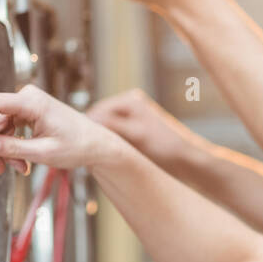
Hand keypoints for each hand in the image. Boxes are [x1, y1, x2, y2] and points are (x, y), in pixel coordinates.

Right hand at [0, 84, 110, 173]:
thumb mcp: (43, 153)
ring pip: (1, 127)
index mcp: (33, 102)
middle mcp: (29, 99)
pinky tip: (22, 161)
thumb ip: (14, 149)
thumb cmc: (78, 145)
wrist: (95, 145)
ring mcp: (28, 105)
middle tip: (1, 167)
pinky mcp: (28, 114)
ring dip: (6, 150)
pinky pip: (10, 129)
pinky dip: (13, 146)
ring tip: (19, 167)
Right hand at [87, 88, 201, 172]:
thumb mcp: (135, 134)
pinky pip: (113, 138)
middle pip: (99, 121)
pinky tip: (105, 157)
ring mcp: (131, 119)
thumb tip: (86, 124)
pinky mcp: (133, 133)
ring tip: (92, 155)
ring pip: (105, 131)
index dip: (85, 127)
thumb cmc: (165, 146)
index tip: (75, 143)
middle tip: (80, 151)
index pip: (98, 112)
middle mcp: (129, 106)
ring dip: (99, 142)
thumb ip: (111, 127)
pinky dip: (108, 147)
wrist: (187, 161)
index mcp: (129, 101)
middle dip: (92, 135)